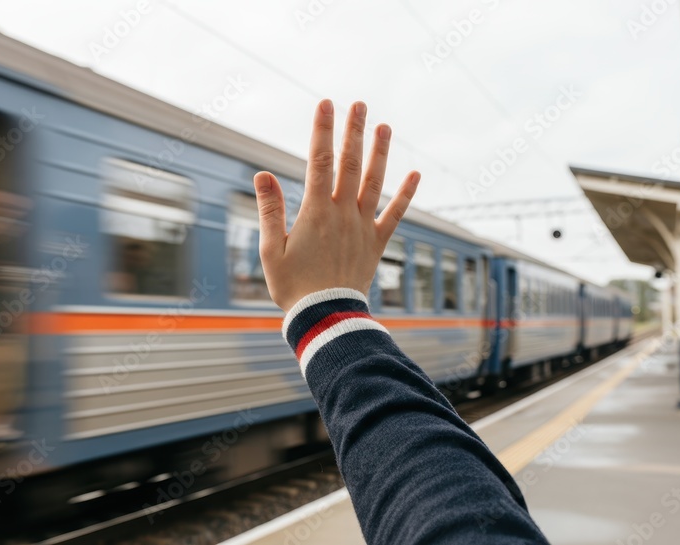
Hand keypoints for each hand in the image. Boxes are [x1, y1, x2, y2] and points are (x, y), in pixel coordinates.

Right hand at [253, 99, 420, 311]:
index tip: (325, 104)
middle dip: (353, 131)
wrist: (326, 318)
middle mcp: (343, 214)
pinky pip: (395, 215)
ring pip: (374, 182)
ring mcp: (363, 227)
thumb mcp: (272, 250)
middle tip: (358, 104)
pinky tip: (415, 175)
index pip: (320, 161)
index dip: (322, 130)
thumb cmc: (294, 287)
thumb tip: (263, 174)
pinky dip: (406, 195)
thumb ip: (270, 210)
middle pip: (350, 164)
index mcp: (316, 212)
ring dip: (380, 153)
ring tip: (384, 126)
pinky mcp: (376, 243)